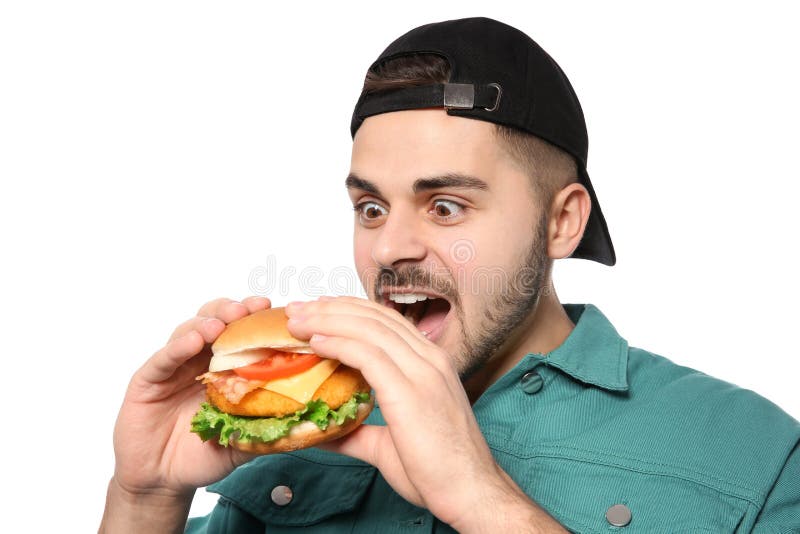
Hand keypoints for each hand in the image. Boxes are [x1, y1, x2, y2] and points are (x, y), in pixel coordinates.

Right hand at [111, 296, 270, 497]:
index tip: (272, 309)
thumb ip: (269, 428)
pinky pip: (163, 359)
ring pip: (188, 331)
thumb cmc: (204, 454)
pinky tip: (192, 342)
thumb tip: (309, 422)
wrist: (163, 479)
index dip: (255, 319)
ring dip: (207, 323)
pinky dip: (178, 347)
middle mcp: (199, 359)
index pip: (240, 333)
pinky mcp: (148, 380)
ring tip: (221, 324)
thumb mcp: (245, 441)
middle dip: (233, 310)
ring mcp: (174, 367)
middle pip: (215, 321)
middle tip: (248, 309)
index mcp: (225, 367)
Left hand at [285, 296, 518, 528]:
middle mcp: (429, 359)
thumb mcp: (390, 443)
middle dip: (331, 308)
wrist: (470, 492)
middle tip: (297, 308)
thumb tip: (327, 432)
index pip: (386, 321)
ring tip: (297, 320)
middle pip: (374, 317)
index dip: (348, 310)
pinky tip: (316, 342)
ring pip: (369, 328)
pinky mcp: (410, 391)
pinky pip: (368, 355)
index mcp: (431, 363)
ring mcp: (423, 372)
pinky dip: (339, 343)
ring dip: (327, 320)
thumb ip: (358, 431)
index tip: (317, 311)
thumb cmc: (439, 470)